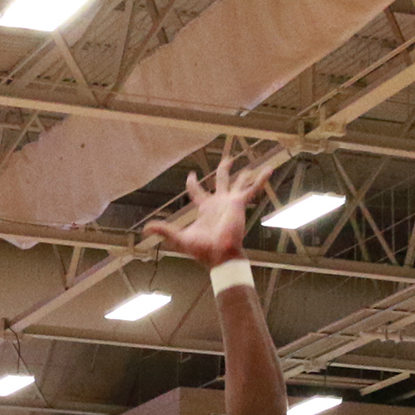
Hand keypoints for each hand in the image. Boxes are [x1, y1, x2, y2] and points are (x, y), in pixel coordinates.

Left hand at [142, 155, 271, 269]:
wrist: (219, 255)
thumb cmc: (202, 250)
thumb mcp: (179, 238)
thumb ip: (164, 230)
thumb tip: (145, 229)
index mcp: (205, 209)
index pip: (197, 191)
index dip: (193, 182)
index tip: (191, 174)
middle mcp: (219, 203)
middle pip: (221, 181)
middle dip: (224, 170)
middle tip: (227, 159)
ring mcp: (231, 202)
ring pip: (239, 183)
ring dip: (246, 175)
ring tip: (252, 166)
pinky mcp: (240, 204)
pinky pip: (253, 189)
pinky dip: (262, 180)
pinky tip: (269, 169)